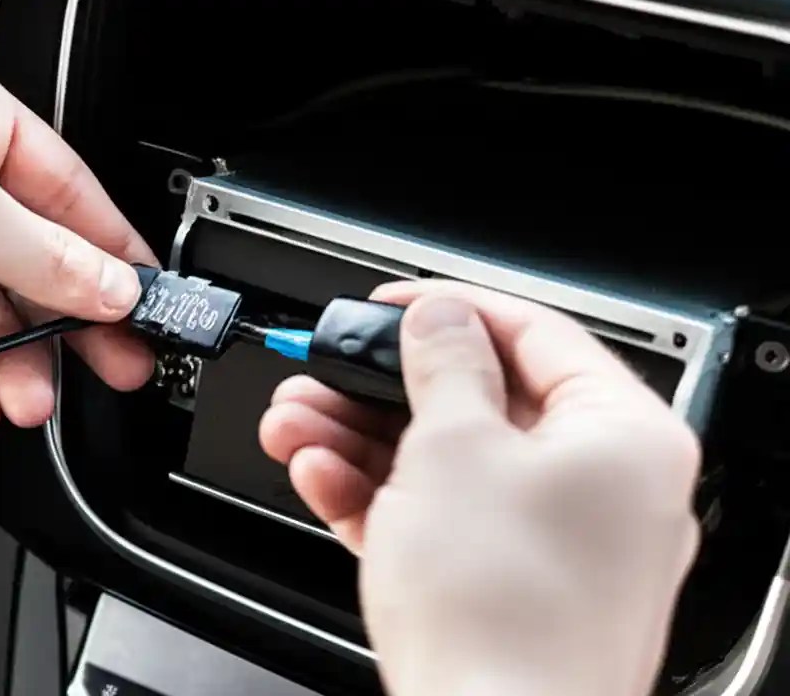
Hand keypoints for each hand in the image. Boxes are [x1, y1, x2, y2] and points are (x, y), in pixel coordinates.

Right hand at [260, 281, 700, 695]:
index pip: (535, 335)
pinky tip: (322, 480)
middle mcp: (602, 490)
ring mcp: (555, 546)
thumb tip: (439, 319)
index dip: (452, 309)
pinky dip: (381, 499)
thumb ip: (444, 367)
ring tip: (295, 426)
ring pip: (447, 466)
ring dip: (362, 442)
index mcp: (623, 438)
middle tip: (326, 375)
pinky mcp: (508, 590)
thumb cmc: (502, 613)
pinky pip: (441, 522)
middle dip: (381, 390)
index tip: (390, 304)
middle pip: (479, 405)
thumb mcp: (454, 450)